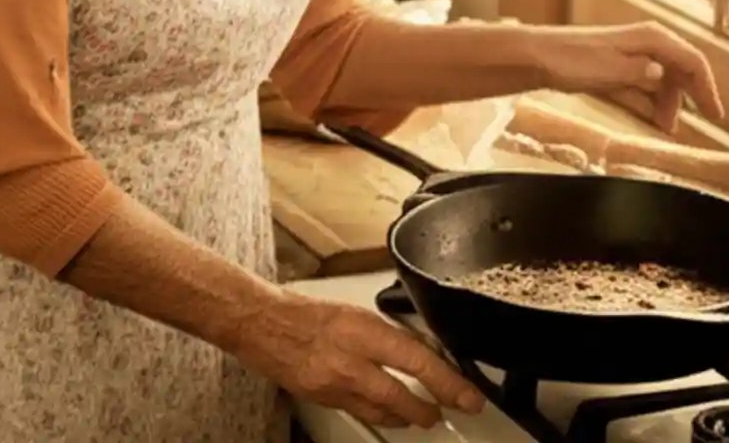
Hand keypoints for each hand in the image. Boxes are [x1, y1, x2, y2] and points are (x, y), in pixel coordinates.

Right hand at [236, 292, 484, 427]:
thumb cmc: (303, 311)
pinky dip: (380, 414)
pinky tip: (389, 413)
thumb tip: (419, 348)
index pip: (417, 360)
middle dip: (429, 409)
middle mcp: (350, 361)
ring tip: (422, 416)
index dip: (448, 382)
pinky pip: (359, 412)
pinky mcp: (322, 398)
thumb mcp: (354, 312)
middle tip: (448, 411)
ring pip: (382, 411)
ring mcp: (334, 384)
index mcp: (361, 330)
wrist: (260, 323)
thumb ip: (386, 332)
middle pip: (401, 396)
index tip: (468, 396)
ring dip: (407, 416)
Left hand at [539, 22, 724, 132]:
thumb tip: (660, 74)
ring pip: (661, 83)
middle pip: (680, 72)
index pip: (692, 62)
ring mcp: (630, 58)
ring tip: (667, 129)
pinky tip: (654, 121)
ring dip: (667, 105)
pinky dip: (649, 104)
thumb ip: (637, 72)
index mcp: (651, 38)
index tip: (715, 115)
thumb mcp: (608, 68)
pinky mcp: (616, 71)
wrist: (537, 58)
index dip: (707, 88)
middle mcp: (645, 44)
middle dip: (688, 98)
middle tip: (696, 126)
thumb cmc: (571, 59)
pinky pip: (642, 89)